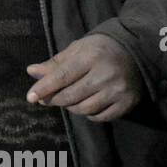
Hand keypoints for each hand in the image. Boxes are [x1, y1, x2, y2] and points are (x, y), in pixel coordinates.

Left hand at [25, 33, 144, 121]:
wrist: (136, 51)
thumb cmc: (100, 49)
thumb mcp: (77, 49)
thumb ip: (55, 63)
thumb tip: (31, 72)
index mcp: (91, 56)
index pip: (62, 76)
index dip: (44, 88)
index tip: (30, 97)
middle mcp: (106, 74)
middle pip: (71, 96)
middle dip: (54, 99)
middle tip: (46, 98)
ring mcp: (118, 90)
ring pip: (84, 109)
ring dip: (71, 107)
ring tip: (69, 99)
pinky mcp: (127, 103)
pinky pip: (100, 117)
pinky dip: (88, 114)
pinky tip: (86, 104)